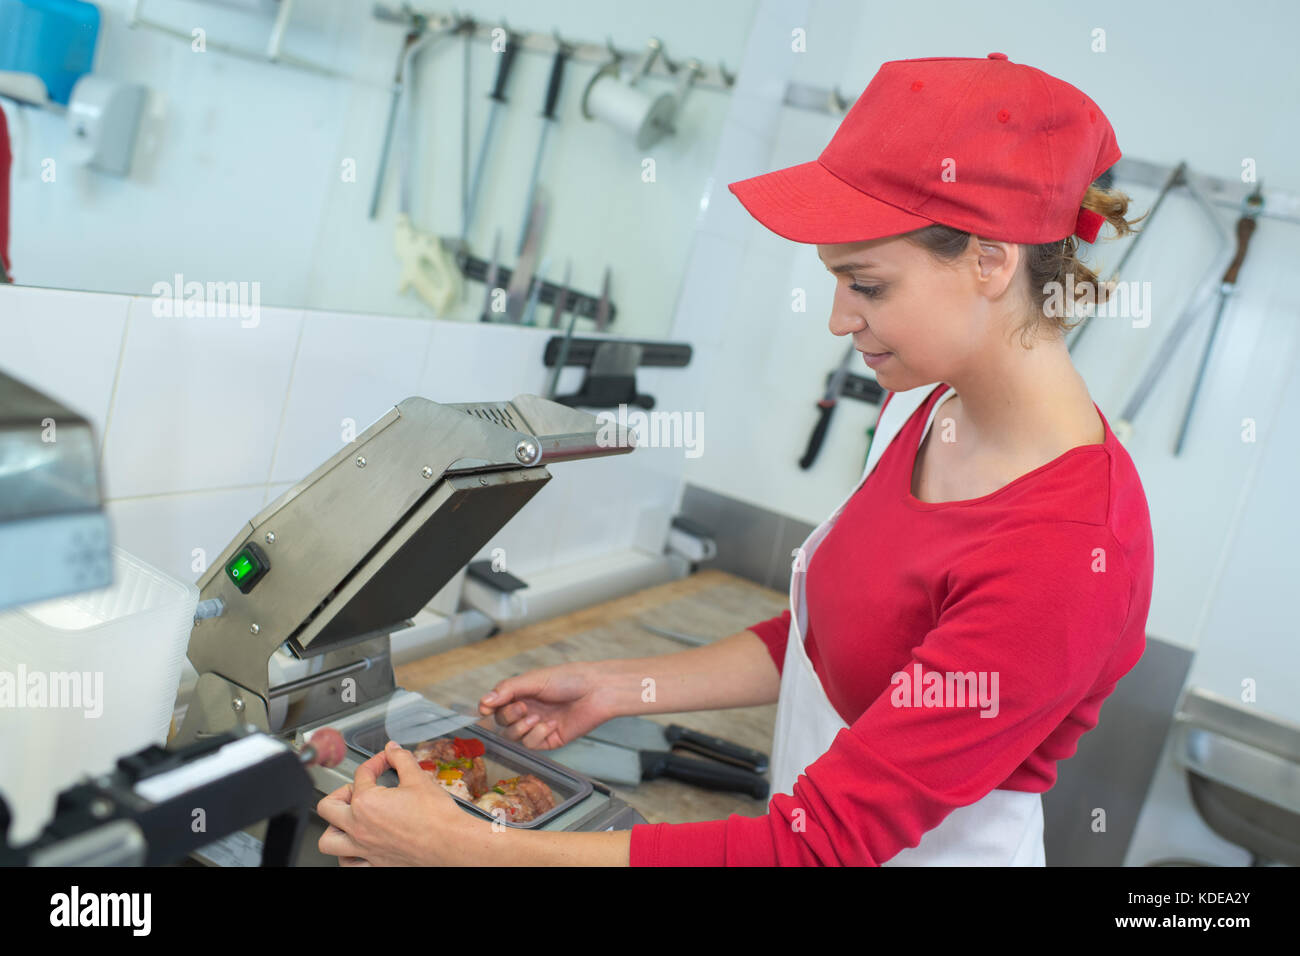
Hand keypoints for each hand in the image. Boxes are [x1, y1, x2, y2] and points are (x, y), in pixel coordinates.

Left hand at [316, 741, 487, 865]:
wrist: (451, 843)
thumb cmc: (437, 816)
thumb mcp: (418, 778)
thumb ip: (401, 759)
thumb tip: (393, 749)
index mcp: (366, 802)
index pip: (362, 774)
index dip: (375, 762)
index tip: (385, 761)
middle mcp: (359, 827)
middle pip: (329, 807)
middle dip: (341, 793)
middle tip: (357, 789)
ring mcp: (365, 848)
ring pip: (328, 840)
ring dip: (334, 827)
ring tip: (347, 818)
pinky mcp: (375, 864)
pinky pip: (348, 863)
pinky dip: (347, 855)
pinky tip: (358, 846)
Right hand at [479, 661, 613, 749]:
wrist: (597, 692)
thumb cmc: (569, 679)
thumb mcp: (535, 679)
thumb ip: (508, 689)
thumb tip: (483, 701)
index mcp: (521, 692)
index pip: (495, 704)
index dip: (488, 708)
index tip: (485, 709)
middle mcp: (527, 709)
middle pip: (501, 722)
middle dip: (509, 716)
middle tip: (524, 707)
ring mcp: (536, 726)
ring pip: (513, 736)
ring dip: (522, 728)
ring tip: (538, 717)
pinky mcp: (548, 740)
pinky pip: (531, 744)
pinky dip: (538, 735)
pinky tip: (552, 724)